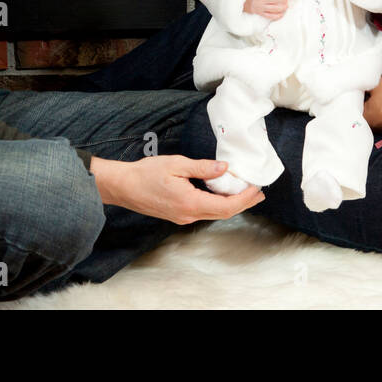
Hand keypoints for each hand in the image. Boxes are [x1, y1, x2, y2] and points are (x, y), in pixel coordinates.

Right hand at [89, 155, 264, 224]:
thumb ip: (202, 168)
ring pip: (213, 213)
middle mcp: (188, 215)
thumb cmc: (146, 174)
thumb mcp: (176, 164)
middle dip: (243, 203)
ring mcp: (182, 217)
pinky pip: (203, 211)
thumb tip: (224, 168)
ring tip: (244, 192)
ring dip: (230, 204)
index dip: (244, 199)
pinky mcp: (178, 215)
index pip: (225, 206)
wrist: (123, 187)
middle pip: (223, 213)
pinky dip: (217, 204)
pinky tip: (221, 194)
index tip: (256, 189)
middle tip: (259, 193)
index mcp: (190, 203)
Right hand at [243, 0, 287, 19]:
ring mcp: (260, 7)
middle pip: (274, 0)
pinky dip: (277, 15)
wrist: (244, 2)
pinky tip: (282, 13)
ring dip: (282, 8)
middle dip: (282, 0)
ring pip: (273, 8)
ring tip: (286, 6)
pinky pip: (270, 16)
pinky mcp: (260, 13)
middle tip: (286, 0)